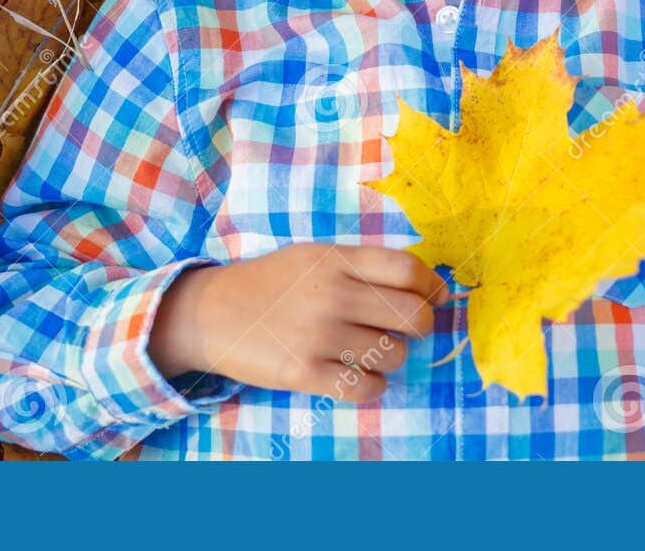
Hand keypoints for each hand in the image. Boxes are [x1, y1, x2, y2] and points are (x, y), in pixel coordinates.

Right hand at [148, 243, 448, 402]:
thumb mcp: (313, 256)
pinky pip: (364, 387)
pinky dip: (373, 386)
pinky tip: (362, 377)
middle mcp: (332, 294)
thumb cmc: (270, 283)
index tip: (434, 297)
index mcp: (337, 259)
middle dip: (421, 326)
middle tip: (408, 330)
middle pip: (412, 315)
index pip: (408, 269)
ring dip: (392, 358)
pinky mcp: (303, 371)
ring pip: (393, 354)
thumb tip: (420, 284)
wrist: (211, 313)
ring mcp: (318, 334)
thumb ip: (360, 266)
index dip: (431, 286)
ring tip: (372, 352)